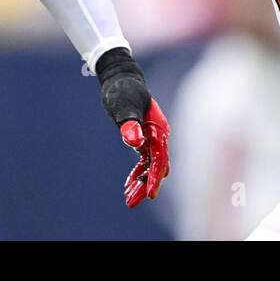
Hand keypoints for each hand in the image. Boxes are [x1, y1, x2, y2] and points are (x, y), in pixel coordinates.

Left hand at [95, 48, 170, 207]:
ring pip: (150, 166)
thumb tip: (135, 142)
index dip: (155, 177)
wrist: (121, 77)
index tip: (150, 194)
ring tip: (127, 199)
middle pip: (156, 166)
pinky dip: (137, 172)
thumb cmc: (123, 90)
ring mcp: (152, 137)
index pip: (159, 158)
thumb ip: (130, 124)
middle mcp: (159, 135)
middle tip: (130, 203)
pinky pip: (143, 160)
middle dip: (146, 186)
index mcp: (158, 129)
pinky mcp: (144, 137)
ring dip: (141, 183)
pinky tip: (127, 184)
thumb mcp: (123, 106)